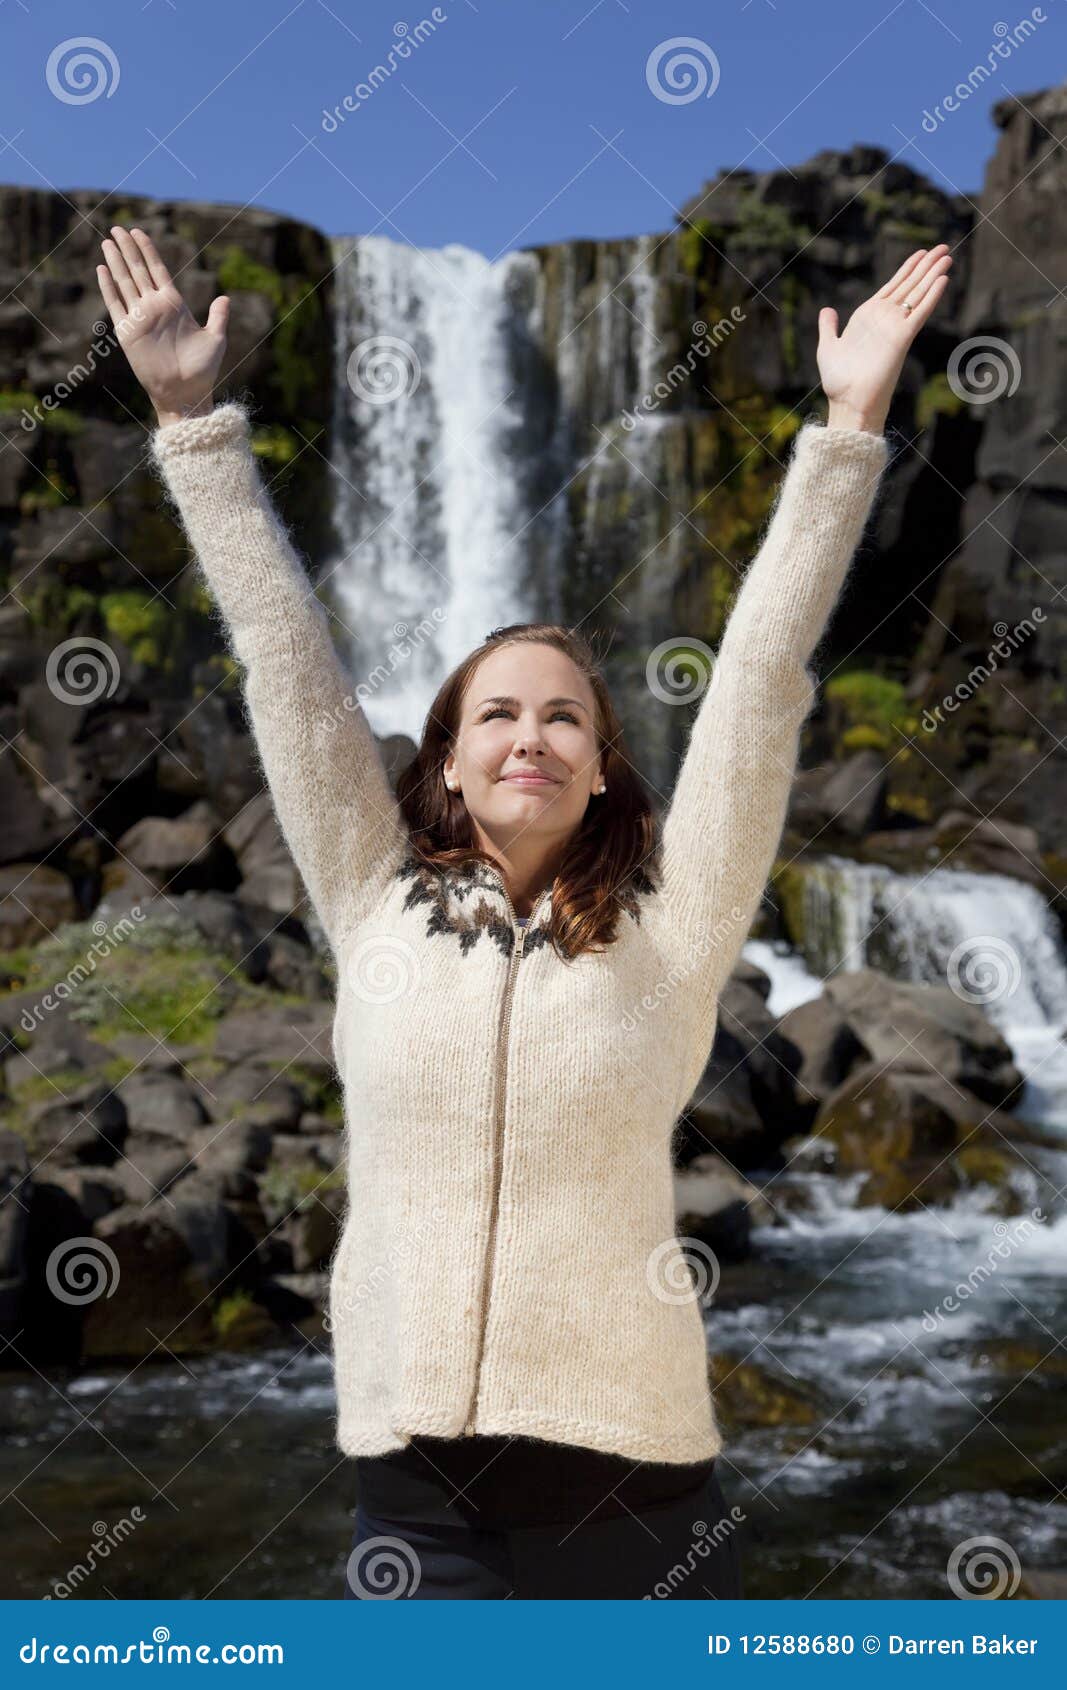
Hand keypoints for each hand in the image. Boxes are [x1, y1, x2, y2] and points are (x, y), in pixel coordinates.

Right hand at [95, 226, 229, 424]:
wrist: (186, 393)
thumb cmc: (203, 370)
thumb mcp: (215, 339)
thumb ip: (218, 316)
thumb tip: (224, 297)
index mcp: (174, 304)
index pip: (158, 269)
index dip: (147, 249)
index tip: (138, 231)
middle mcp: (154, 307)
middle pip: (138, 270)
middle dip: (127, 248)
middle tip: (117, 227)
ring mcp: (140, 318)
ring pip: (125, 282)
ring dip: (116, 262)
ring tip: (107, 241)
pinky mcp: (128, 332)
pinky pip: (115, 304)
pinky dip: (108, 287)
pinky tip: (102, 269)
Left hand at [817, 244, 953, 434]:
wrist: (848, 402)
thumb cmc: (838, 381)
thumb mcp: (828, 347)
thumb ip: (829, 328)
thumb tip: (828, 311)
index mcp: (868, 318)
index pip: (893, 287)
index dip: (907, 269)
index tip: (921, 254)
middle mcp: (885, 320)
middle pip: (910, 286)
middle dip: (926, 265)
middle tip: (943, 246)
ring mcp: (895, 327)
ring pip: (918, 294)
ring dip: (933, 274)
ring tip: (947, 255)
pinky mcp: (903, 338)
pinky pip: (921, 312)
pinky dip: (932, 295)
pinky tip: (943, 279)